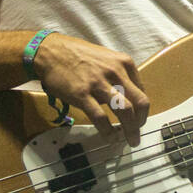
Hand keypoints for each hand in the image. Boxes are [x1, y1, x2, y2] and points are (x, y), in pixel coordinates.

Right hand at [33, 34, 149, 145]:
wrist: (51, 52)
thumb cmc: (77, 54)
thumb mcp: (106, 58)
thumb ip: (119, 74)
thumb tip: (127, 95)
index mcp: (124, 63)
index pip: (142, 91)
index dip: (142, 109)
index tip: (138, 118)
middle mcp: (115, 72)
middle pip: (139, 102)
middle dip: (141, 122)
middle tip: (138, 133)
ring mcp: (98, 83)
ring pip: (124, 111)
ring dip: (130, 130)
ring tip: (129, 140)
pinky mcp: (82, 94)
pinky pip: (100, 118)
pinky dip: (108, 131)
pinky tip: (110, 137)